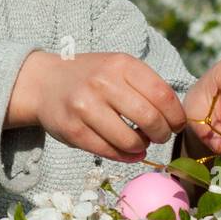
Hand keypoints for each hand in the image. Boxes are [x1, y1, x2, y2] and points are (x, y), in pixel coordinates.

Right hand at [13, 49, 186, 164]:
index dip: (176, 116)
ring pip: (130, 140)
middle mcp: (103, 82)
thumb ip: (145, 86)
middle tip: (160, 136)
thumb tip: (176, 118)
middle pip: (149, 118)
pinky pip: (109, 152)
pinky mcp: (74, 130)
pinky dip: (125, 156)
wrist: (44, 83)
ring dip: (142, 147)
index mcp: (120, 64)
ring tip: (141, 143)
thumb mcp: (117, 68)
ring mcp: (85, 107)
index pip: (162, 94)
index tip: (176, 124)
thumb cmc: (90, 77)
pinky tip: (128, 151)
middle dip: (162, 134)